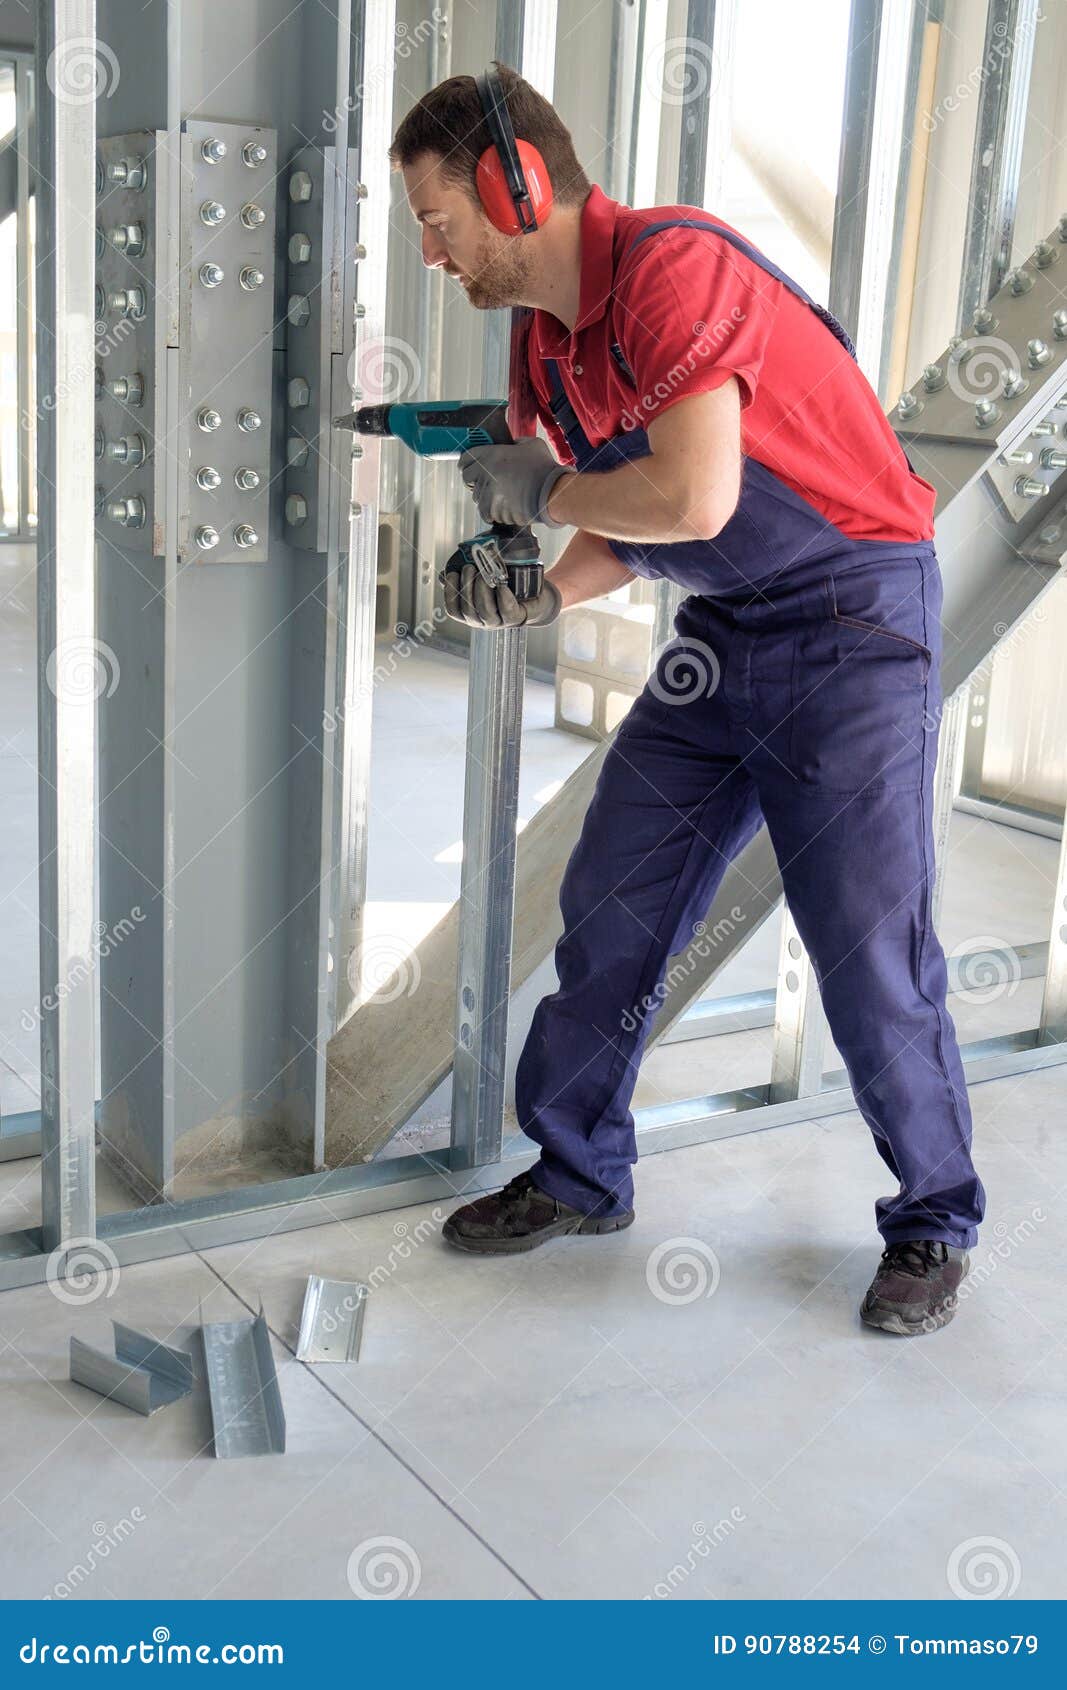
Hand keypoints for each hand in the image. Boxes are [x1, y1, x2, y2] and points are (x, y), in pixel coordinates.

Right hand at [439, 558, 562, 628]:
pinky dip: (502, 597)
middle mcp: (482, 621)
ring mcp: (499, 622)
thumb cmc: (506, 584)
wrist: (535, 595)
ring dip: (482, 591)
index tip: (452, 573)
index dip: (449, 593)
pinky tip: (501, 585)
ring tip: (483, 573)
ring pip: (485, 611)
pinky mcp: (515, 619)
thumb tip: (445, 573)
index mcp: (470, 613)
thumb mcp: (483, 578)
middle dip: (466, 587)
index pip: (453, 610)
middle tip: (469, 567)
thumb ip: (464, 577)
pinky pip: (506, 610)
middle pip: (468, 610)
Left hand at [458, 437, 573, 528]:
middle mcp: (485, 472)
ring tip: (502, 498)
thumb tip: (513, 445)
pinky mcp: (494, 509)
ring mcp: (488, 492)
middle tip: (486, 483)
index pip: (465, 458)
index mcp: (491, 454)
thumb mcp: (531, 445)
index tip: (469, 466)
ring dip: (486, 498)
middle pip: (467, 479)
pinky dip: (493, 513)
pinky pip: (486, 513)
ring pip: (477, 498)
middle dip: (474, 481)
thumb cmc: (544, 467)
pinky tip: (503, 509)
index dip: (466, 463)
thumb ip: (516, 444)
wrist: (552, 491)